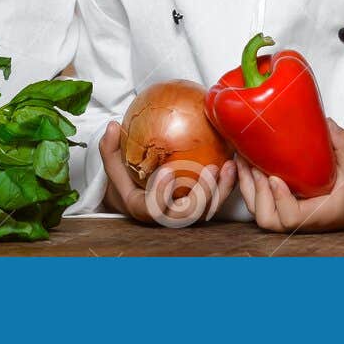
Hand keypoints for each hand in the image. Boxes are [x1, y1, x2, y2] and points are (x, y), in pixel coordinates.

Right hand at [97, 119, 235, 226]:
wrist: (138, 196)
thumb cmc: (126, 178)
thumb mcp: (113, 164)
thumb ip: (109, 148)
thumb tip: (112, 126)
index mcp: (144, 210)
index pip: (154, 209)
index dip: (161, 194)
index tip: (168, 172)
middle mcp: (167, 218)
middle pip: (188, 215)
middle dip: (202, 196)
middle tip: (210, 169)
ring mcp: (186, 215)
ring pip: (207, 211)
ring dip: (221, 191)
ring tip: (228, 166)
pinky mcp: (200, 209)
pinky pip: (216, 200)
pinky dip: (227, 185)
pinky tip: (233, 163)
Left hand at [234, 118, 343, 231]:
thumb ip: (341, 142)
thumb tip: (323, 121)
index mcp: (319, 212)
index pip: (292, 217)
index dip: (279, 199)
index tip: (275, 177)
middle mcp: (301, 219)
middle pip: (268, 219)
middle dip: (256, 192)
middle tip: (254, 166)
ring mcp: (289, 216)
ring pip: (258, 212)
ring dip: (247, 187)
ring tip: (241, 158)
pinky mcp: (282, 208)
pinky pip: (259, 204)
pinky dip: (248, 187)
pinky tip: (243, 163)